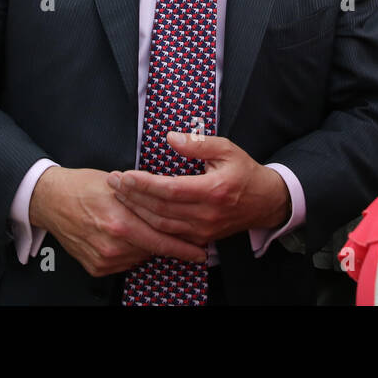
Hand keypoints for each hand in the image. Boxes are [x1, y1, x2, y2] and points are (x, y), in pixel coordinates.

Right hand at [29, 167, 205, 277]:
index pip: (161, 239)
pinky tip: (124, 237)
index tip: (201, 251)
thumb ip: (145, 199)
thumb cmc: (84, 186)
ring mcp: (104, 258)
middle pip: (152, 250)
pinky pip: (123, 263)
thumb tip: (172, 204)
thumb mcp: (118, 184)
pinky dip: (129, 252)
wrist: (51, 199)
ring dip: (146, 246)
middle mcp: (113, 243)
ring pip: (139, 257)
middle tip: (189, 245)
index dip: (184, 247)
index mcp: (121, 221)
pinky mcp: (96, 267)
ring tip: (139, 228)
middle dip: (170, 245)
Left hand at [107, 133, 290, 244]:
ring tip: (119, 195)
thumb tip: (170, 138)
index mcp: (213, 190)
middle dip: (133, 196)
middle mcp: (207, 215)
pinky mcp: (200, 239)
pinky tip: (135, 214)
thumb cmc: (244, 172)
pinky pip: (169, 235)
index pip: (170, 190)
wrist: (265, 202)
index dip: (145, 184)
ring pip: (161, 225)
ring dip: (136, 211)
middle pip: (160, 209)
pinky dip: (148, 225)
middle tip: (113, 182)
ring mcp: (203, 231)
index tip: (125, 174)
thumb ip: (198, 143)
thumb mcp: (226, 149)